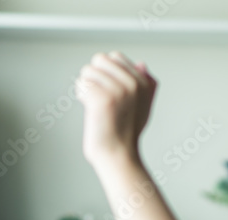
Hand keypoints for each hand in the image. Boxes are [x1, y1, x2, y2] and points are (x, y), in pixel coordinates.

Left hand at [76, 51, 156, 171]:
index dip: (105, 72)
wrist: (118, 154)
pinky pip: (81, 85)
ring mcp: (119, 90)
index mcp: (144, 82)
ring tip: (95, 105)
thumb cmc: (127, 133)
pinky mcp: (103, 99)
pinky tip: (90, 110)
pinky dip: (81, 96)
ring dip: (86, 87)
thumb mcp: (143, 107)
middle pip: (99, 60)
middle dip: (94, 76)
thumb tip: (140, 63)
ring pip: (87, 71)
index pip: (116, 56)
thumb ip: (146, 85)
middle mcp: (133, 84)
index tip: (108, 92)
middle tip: (98, 98)